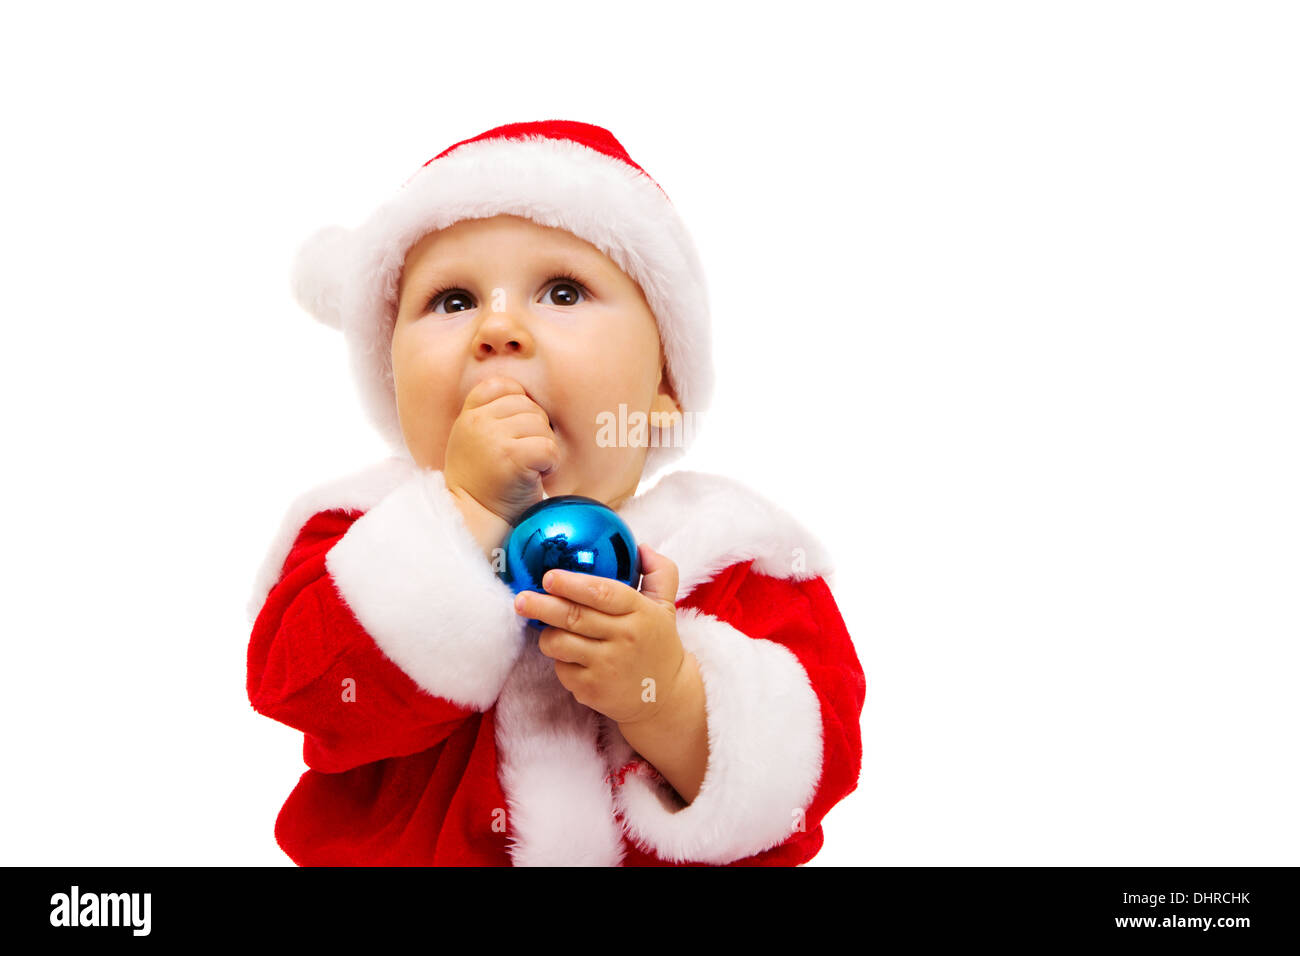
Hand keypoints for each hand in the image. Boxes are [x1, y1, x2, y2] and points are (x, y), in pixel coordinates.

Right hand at [443, 375, 559, 524]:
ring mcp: (493, 438)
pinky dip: (551, 463)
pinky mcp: (511, 456)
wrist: (475, 520)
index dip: (519, 404)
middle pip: (528, 406)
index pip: (502, 386)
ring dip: (543, 448)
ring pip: (541, 425)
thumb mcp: (474, 441)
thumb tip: (528, 398)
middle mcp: (477, 422)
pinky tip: (538, 476)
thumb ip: (491, 417)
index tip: (517, 434)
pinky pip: (548, 447)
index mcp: (468, 415)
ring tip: (528, 469)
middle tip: (524, 458)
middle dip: (535, 431)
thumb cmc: (483, 484)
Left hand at [513, 543, 684, 724]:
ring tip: (547, 628)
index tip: (549, 577)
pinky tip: (570, 656)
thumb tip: (642, 546)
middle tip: (521, 598)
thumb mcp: (666, 607)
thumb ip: (659, 572)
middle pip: (573, 617)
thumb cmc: (658, 644)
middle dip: (542, 605)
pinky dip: (559, 660)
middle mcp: (624, 638)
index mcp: (641, 612)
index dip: (572, 584)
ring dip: (547, 634)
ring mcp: (607, 666)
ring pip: (560, 643)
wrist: (664, 697)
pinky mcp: (592, 689)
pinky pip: (561, 668)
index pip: (603, 593)